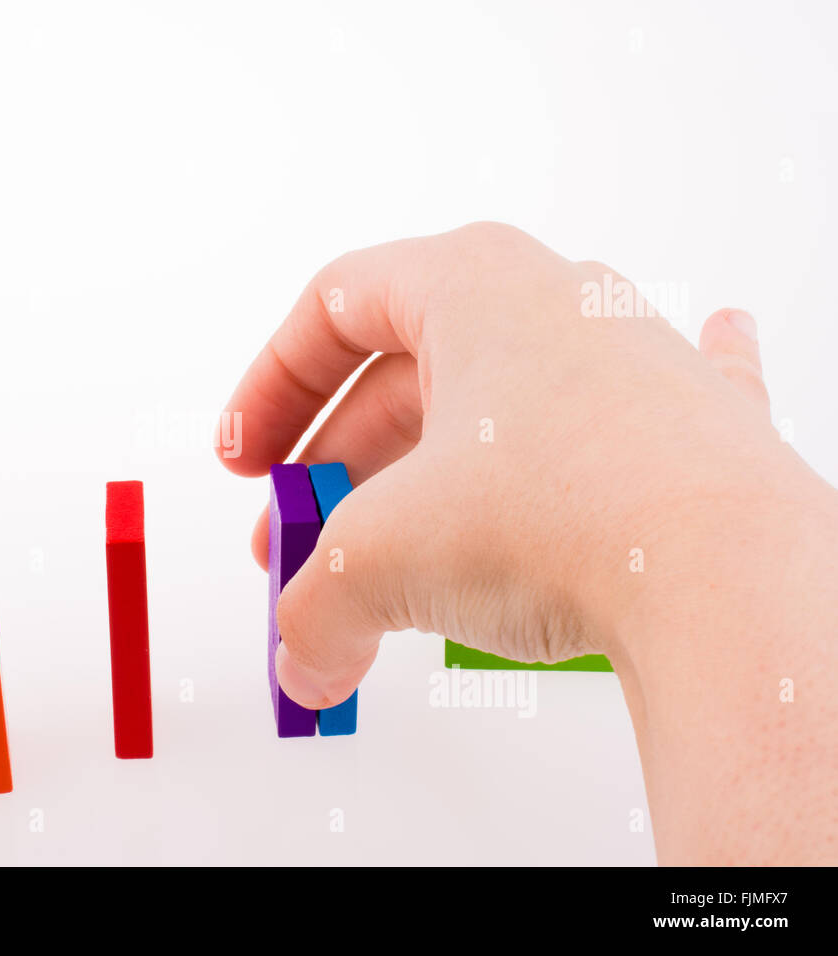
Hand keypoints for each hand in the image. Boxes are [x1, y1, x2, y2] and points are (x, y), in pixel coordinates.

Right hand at [219, 222, 837, 861]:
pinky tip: (639, 385)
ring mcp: (635, 364)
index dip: (270, 387)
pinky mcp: (694, 435)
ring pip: (495, 414)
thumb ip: (316, 609)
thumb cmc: (568, 512)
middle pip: (405, 379)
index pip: (333, 307)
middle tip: (300, 549)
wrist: (729, 578)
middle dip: (335, 473)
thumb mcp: (382, 561)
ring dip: (426, 487)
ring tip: (393, 571)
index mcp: (469, 284)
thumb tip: (309, 660)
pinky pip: (636, 412)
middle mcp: (558, 302)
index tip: (249, 460)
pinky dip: (603, 426)